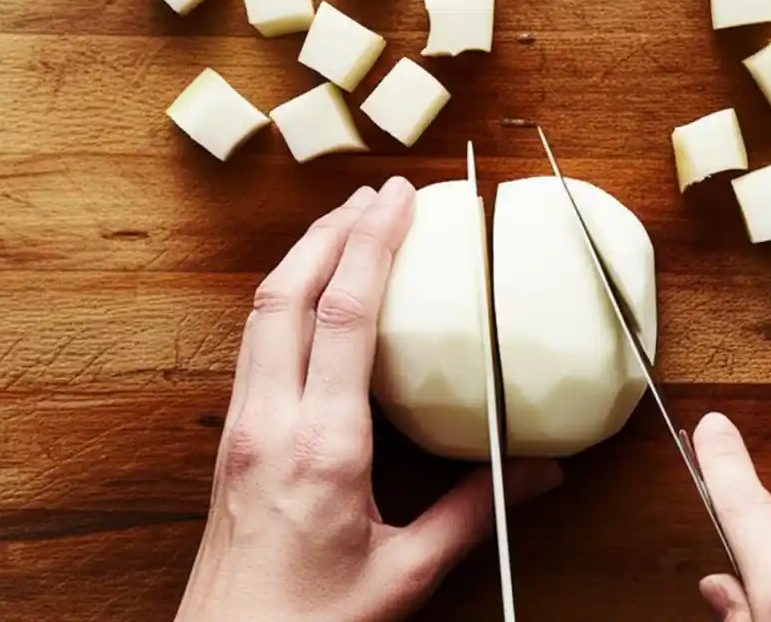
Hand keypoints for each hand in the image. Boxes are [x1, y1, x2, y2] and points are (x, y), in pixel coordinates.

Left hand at [176, 179, 561, 621]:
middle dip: (331, 229)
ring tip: (343, 223)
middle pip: (288, 291)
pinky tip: (311, 296)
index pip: (346, 314)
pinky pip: (254, 343)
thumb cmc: (310, 621)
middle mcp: (270, 420)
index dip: (373, 244)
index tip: (400, 197)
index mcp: (322, 445)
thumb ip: (474, 514)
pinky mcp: (229, 439)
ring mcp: (241, 425)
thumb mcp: (406, 571)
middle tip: (374, 191)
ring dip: (302, 256)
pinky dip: (284, 298)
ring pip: (261, 311)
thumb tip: (541, 474)